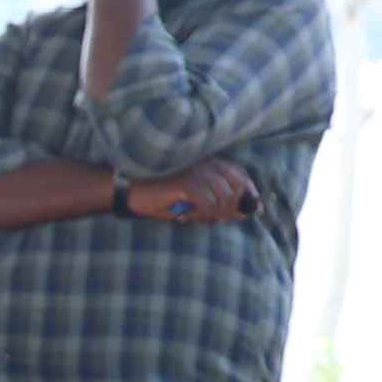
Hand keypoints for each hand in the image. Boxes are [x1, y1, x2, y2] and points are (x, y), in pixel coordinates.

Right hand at [121, 161, 255, 226]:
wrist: (131, 193)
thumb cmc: (161, 198)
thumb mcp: (192, 202)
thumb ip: (216, 205)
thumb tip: (243, 214)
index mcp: (210, 162)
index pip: (240, 175)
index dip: (248, 193)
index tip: (250, 208)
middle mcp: (207, 163)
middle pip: (236, 187)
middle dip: (231, 207)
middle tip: (217, 219)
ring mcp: (197, 171)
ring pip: (223, 197)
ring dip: (214, 213)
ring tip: (198, 217)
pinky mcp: (187, 183)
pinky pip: (208, 203)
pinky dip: (203, 214)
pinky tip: (190, 216)